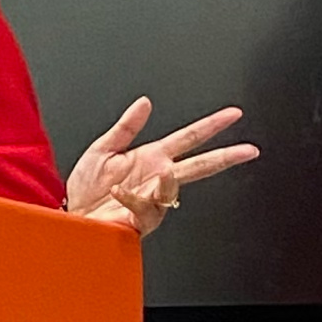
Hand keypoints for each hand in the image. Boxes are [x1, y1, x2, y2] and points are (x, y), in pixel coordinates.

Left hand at [65, 96, 258, 237]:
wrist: (73, 217)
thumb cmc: (87, 188)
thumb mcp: (103, 148)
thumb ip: (126, 126)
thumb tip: (144, 103)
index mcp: (152, 157)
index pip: (189, 138)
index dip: (212, 126)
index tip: (233, 115)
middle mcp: (157, 178)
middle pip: (199, 165)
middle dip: (225, 156)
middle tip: (248, 150)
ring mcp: (152, 199)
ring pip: (174, 188)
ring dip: (169, 181)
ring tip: (163, 172)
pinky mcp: (141, 219)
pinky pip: (145, 206)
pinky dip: (131, 197)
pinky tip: (118, 191)